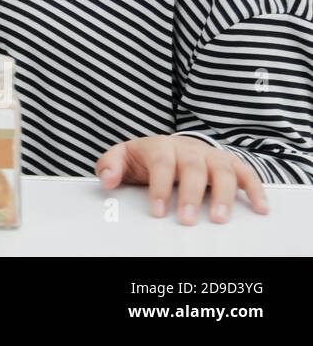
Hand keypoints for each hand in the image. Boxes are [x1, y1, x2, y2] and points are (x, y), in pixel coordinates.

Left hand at [95, 134, 270, 223]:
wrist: (167, 146)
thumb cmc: (144, 157)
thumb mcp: (122, 157)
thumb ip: (110, 165)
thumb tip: (106, 180)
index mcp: (159, 146)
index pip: (161, 164)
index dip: (160, 187)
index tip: (158, 211)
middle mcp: (187, 148)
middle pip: (192, 167)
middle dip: (191, 194)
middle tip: (188, 220)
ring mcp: (210, 155)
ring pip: (221, 169)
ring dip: (223, 195)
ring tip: (219, 219)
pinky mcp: (229, 163)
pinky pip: (246, 173)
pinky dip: (255, 189)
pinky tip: (260, 208)